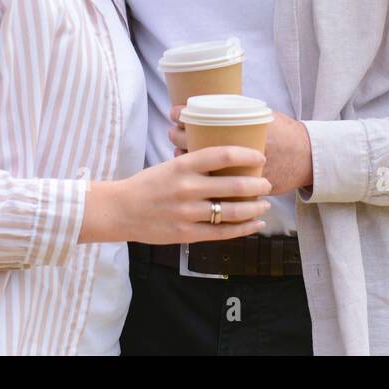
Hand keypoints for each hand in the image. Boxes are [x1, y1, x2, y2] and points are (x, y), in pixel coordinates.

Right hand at [79, 147, 272, 244]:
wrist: (120, 210)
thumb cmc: (148, 185)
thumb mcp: (170, 165)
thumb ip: (196, 164)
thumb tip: (229, 159)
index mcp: (183, 166)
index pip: (223, 155)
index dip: (247, 155)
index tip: (260, 157)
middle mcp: (187, 188)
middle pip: (234, 185)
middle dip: (257, 185)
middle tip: (267, 184)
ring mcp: (187, 212)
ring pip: (232, 211)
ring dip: (254, 208)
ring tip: (265, 205)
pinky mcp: (186, 233)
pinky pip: (221, 233)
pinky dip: (243, 229)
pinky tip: (255, 224)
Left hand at [169, 104, 313, 195]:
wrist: (307, 159)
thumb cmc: (287, 135)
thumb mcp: (266, 117)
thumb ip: (245, 115)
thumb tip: (226, 104)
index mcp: (240, 133)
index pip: (203, 122)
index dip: (184, 117)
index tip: (175, 112)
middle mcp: (234, 155)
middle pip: (196, 146)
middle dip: (180, 138)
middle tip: (174, 132)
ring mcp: (235, 175)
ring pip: (200, 170)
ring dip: (185, 159)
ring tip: (179, 151)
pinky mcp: (240, 192)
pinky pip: (215, 189)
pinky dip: (202, 182)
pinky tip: (193, 175)